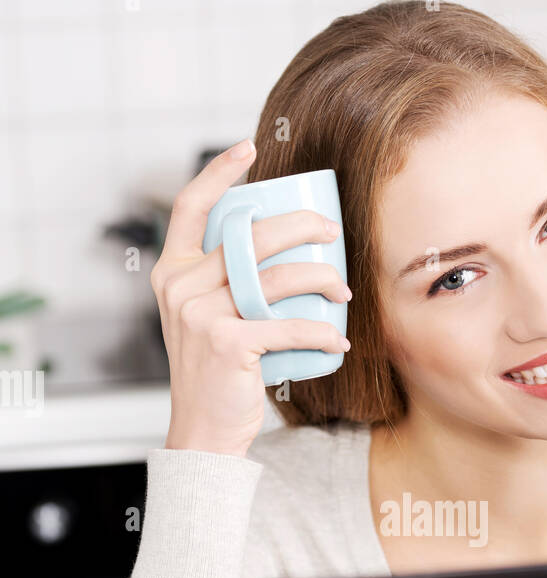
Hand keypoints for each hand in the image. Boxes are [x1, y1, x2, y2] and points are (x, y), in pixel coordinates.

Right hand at [151, 139, 350, 456]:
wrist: (203, 430)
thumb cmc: (218, 373)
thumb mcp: (206, 319)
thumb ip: (224, 284)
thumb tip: (281, 248)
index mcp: (172, 272)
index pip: (190, 207)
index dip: (218, 172)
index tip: (247, 147)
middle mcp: (180, 287)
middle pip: (251, 235)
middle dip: (301, 226)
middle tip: (332, 232)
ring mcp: (200, 314)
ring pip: (277, 277)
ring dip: (322, 279)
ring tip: (344, 291)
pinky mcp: (226, 343)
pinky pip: (289, 325)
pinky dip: (322, 333)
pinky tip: (339, 341)